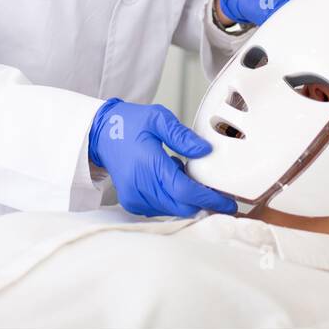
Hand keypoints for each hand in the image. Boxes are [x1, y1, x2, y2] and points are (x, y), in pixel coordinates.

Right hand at [88, 99, 236, 216]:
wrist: (101, 134)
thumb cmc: (129, 124)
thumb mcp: (157, 118)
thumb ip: (182, 136)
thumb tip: (206, 151)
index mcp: (147, 163)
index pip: (183, 191)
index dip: (208, 199)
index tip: (228, 203)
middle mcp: (139, 185)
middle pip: (181, 206)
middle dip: (203, 204)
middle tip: (218, 193)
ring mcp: (134, 197)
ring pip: (173, 210)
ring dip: (187, 199)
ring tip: (184, 173)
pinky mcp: (132, 203)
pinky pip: (162, 209)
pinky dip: (173, 199)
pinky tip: (170, 179)